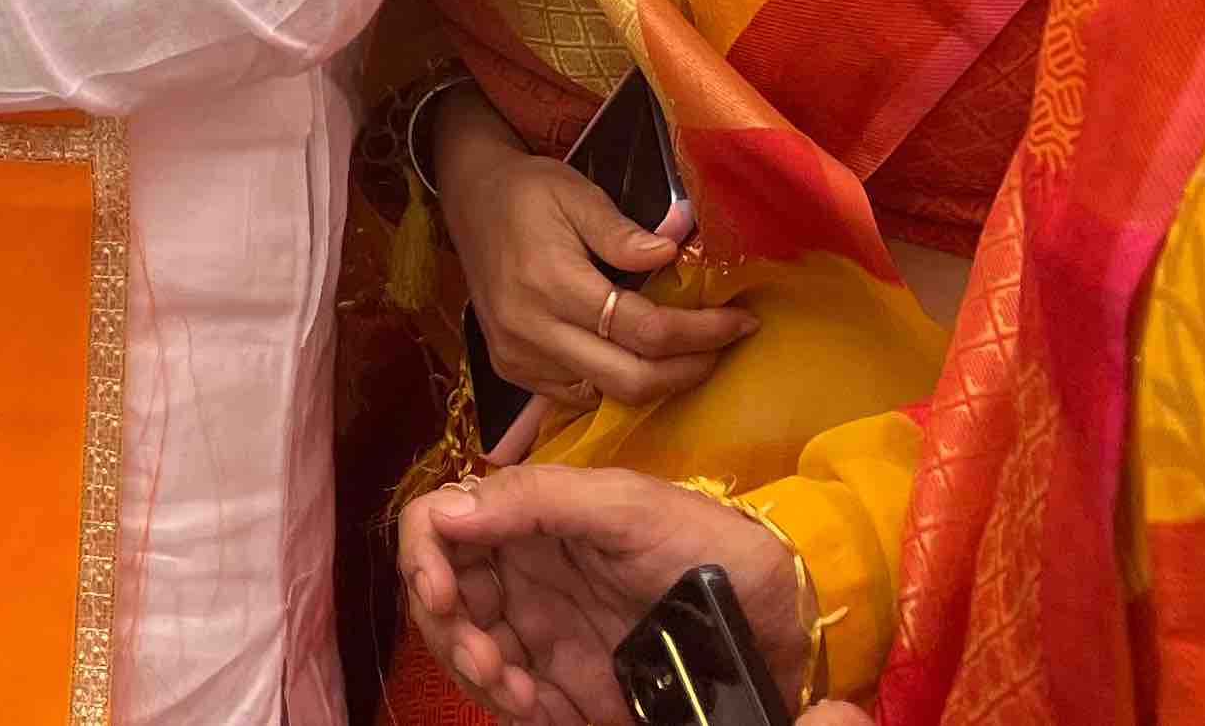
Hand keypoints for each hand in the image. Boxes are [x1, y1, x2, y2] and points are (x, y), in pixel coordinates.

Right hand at [396, 466, 805, 724]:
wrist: (781, 616)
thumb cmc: (704, 541)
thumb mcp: (625, 505)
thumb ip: (536, 499)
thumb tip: (448, 513)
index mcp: (525, 519)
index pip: (438, 525)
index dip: (422, 557)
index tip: (443, 597)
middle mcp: (521, 573)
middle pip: (442, 599)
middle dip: (451, 635)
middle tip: (491, 667)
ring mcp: (543, 631)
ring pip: (470, 654)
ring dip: (479, 679)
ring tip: (521, 697)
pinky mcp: (570, 684)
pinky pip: (517, 701)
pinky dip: (516, 712)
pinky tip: (541, 713)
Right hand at [433, 96, 750, 409]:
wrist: (467, 197)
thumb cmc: (527, 189)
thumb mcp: (575, 191)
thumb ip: (621, 229)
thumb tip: (670, 255)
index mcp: (551, 281)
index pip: (645, 330)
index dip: (703, 333)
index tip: (743, 321)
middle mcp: (531, 328)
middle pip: (632, 379)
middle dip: (691, 369)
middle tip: (725, 345)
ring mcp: (517, 355)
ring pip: (607, 395)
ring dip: (658, 381)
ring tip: (689, 353)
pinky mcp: (510, 367)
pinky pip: (578, 396)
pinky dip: (615, 384)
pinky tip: (635, 357)